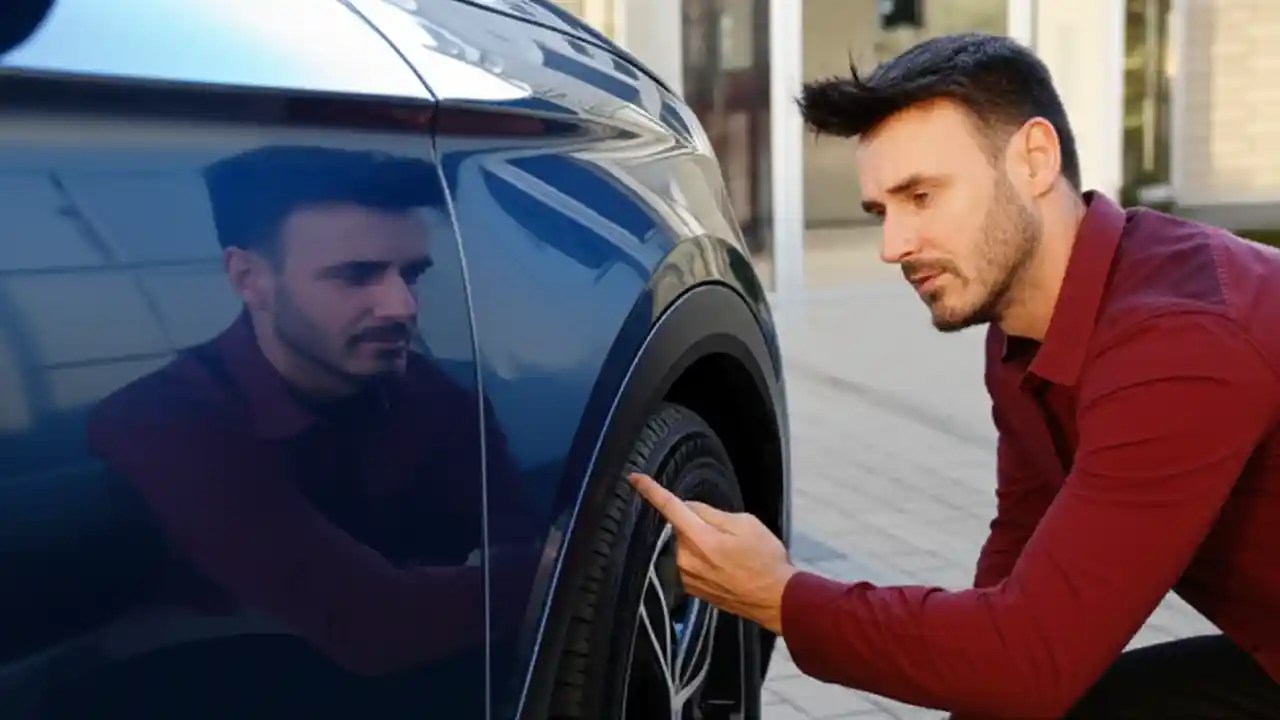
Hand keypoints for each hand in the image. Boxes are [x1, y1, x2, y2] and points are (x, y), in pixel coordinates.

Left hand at [628, 472, 797, 634]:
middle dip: (689, 522)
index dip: (650, 490)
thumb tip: (689, 508)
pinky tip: (717, 564)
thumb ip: (711, 513)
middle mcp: (685, 559)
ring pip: (679, 546)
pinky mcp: (690, 590)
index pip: (668, 507)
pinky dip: (694, 557)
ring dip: (693, 541)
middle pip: (675, 528)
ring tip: (723, 551)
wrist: (775, 600)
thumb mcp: (745, 524)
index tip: (634, 478)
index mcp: (699, 538)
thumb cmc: (764, 558)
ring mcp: (685, 577)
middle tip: (719, 531)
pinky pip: (684, 564)